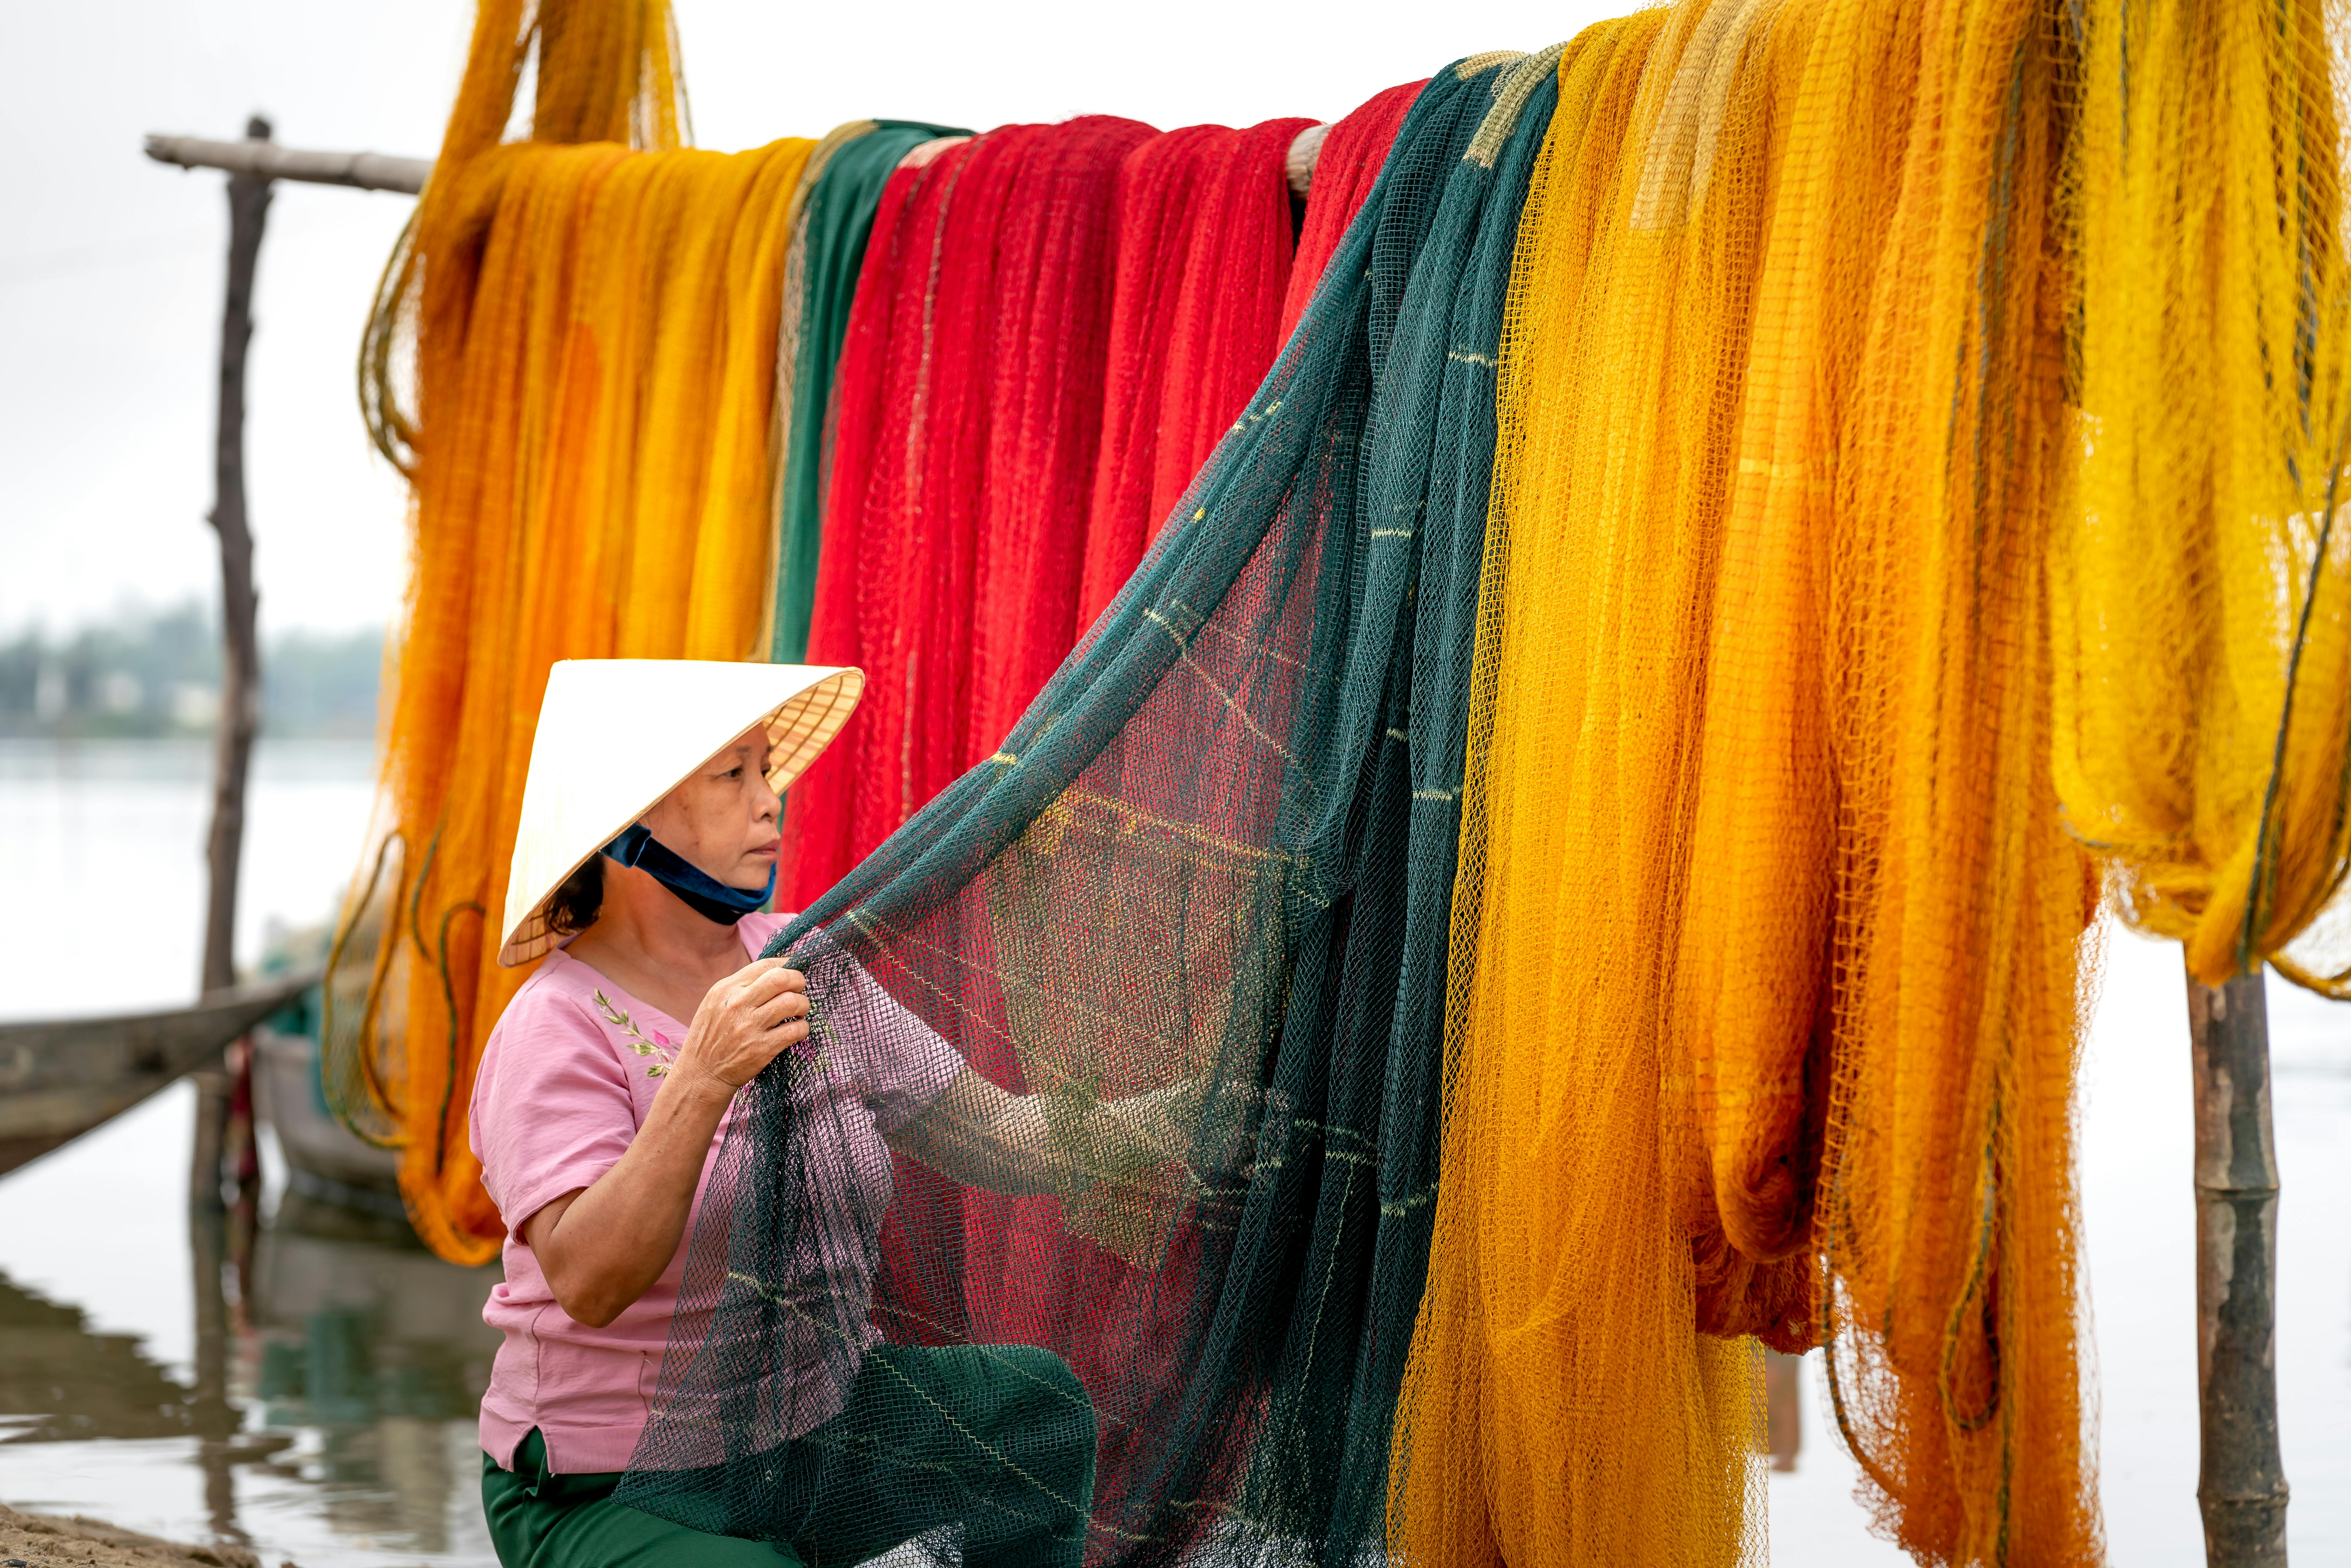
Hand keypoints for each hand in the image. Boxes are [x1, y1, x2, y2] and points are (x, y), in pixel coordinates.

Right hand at [670, 957, 809, 1093]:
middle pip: (780, 979)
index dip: (785, 964)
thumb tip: (775, 973)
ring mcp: (750, 1027)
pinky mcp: (762, 1048)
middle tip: (800, 989)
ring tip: (799, 1011)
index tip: (793, 970)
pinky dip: (803, 1028)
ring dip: (803, 1004)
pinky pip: (795, 1030)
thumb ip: (740, 987)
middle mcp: (737, 1004)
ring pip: (792, 1002)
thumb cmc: (711, 1037)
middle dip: (798, 980)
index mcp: (725, 990)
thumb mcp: (715, 1004)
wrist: (700, 1074)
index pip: (764, 965)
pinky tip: (798, 1030)